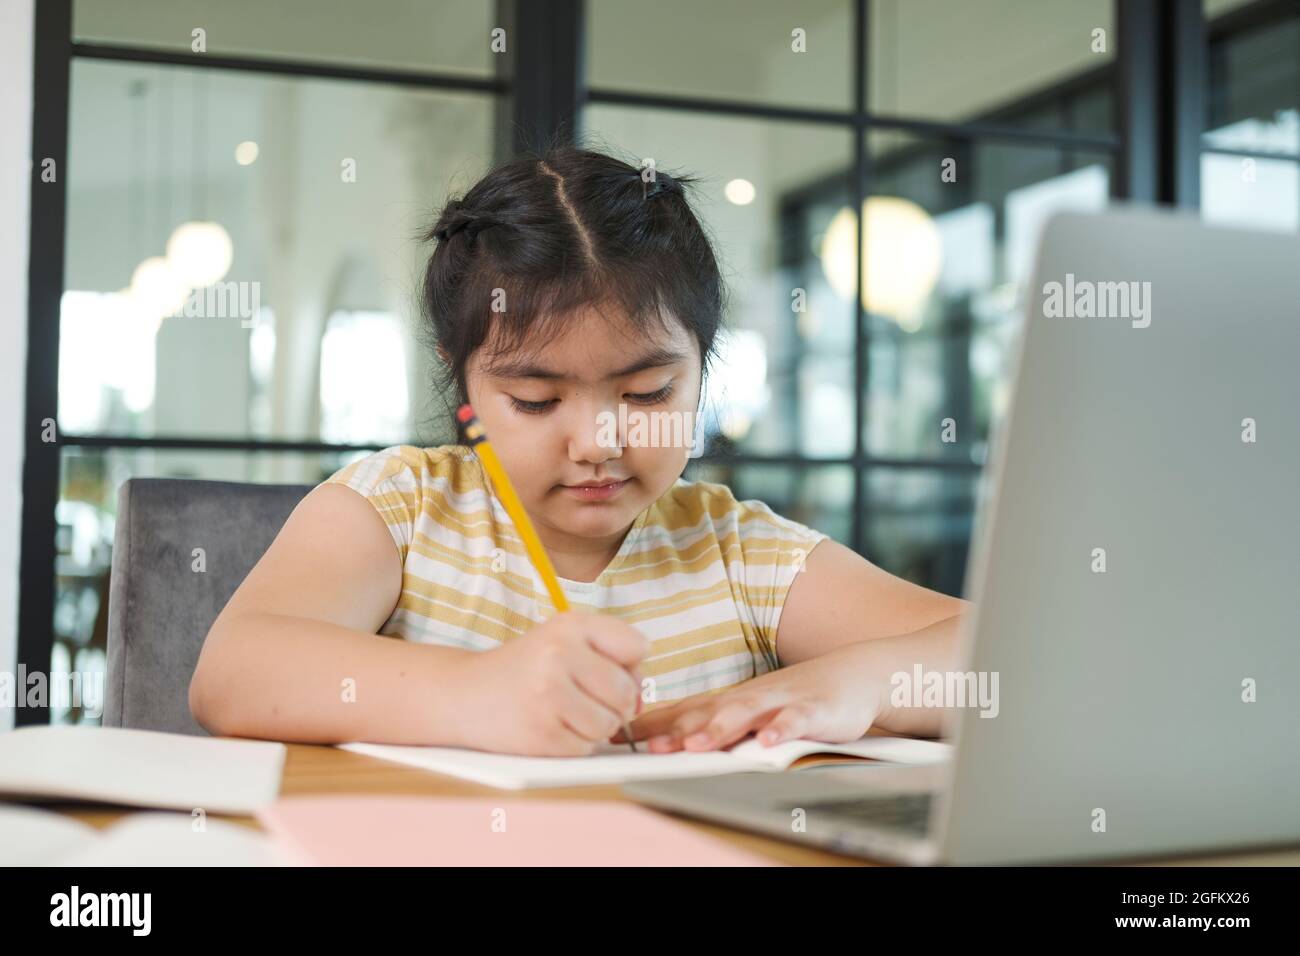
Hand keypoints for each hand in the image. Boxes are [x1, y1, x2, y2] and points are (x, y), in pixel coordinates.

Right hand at [454, 609, 646, 755]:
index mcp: (571, 624)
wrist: (464, 694)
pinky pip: (585, 747)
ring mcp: (549, 693)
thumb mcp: (563, 640)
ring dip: (595, 727)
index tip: (604, 669)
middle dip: (614, 704)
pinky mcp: (540, 732)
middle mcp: (559, 653)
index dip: (628, 666)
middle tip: (584, 698)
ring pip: (609, 725)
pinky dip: (574, 744)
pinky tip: (550, 726)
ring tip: (565, 712)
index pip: (637, 647)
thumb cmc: (525, 668)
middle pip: (626, 693)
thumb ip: (610, 658)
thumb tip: (640, 701)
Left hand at [612, 647, 889, 751]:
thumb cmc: (796, 698)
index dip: (653, 724)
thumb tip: (656, 738)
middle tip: (648, 746)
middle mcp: (751, 698)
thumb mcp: (748, 710)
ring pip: (747, 714)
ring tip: (697, 745)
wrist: (855, 674)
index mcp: (732, 701)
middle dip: (677, 730)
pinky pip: (797, 721)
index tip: (618, 734)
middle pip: (709, 713)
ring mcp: (782, 702)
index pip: (685, 711)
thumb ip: (709, 723)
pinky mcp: (815, 711)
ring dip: (720, 729)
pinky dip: (782, 731)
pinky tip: (769, 743)